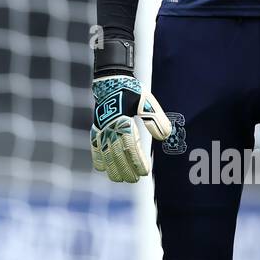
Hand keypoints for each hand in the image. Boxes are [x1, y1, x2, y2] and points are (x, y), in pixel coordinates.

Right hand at [91, 38, 172, 182]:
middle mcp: (109, 126)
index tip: (144, 172)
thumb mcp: (146, 101)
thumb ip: (155, 118)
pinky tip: (101, 168)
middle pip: (117, 153)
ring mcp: (101, 128)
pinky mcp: (96, 128)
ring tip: (119, 179)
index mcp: (122, 120)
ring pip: (105, 152)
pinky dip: (97, 157)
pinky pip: (94, 145)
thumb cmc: (131, 91)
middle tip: (134, 180)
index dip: (137, 160)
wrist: (110, 80)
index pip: (130, 146)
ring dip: (112, 167)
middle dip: (125, 168)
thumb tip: (165, 136)